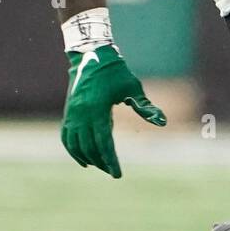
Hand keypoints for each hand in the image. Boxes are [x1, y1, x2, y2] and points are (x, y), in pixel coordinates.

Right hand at [61, 44, 165, 177]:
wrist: (91, 56)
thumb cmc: (115, 72)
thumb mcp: (133, 88)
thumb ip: (146, 107)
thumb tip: (163, 122)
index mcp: (97, 110)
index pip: (103, 142)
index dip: (110, 160)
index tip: (117, 174)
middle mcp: (81, 114)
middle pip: (89, 147)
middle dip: (101, 162)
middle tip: (112, 171)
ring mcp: (72, 114)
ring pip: (76, 144)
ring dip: (88, 158)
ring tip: (100, 166)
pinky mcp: (68, 112)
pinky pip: (66, 137)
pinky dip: (72, 150)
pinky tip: (83, 160)